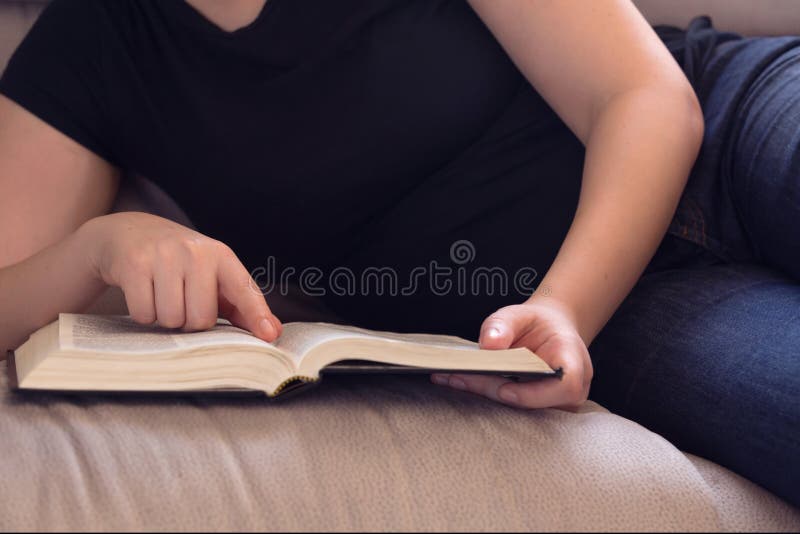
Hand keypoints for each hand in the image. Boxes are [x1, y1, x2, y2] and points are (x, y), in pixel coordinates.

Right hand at [81, 212, 280, 340]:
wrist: (129, 232)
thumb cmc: (180, 263)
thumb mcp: (212, 275)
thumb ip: (242, 304)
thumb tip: (272, 331)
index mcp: (221, 256)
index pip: (243, 289)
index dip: (256, 314)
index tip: (269, 336)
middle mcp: (195, 252)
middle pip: (201, 319)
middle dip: (190, 321)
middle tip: (182, 302)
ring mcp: (163, 256)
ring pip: (171, 319)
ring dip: (165, 318)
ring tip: (162, 296)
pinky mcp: (134, 264)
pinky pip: (144, 314)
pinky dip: (143, 313)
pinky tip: (144, 293)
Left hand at [431, 299, 591, 409]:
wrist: (548, 331)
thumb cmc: (537, 323)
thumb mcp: (520, 313)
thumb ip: (503, 325)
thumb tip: (488, 345)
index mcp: (574, 361)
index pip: (565, 386)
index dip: (535, 394)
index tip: (504, 388)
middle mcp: (570, 388)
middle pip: (534, 401)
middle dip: (493, 390)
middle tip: (456, 376)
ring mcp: (555, 403)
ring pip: (519, 407)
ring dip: (484, 393)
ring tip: (449, 377)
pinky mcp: (536, 408)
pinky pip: (510, 405)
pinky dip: (483, 392)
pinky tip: (455, 380)